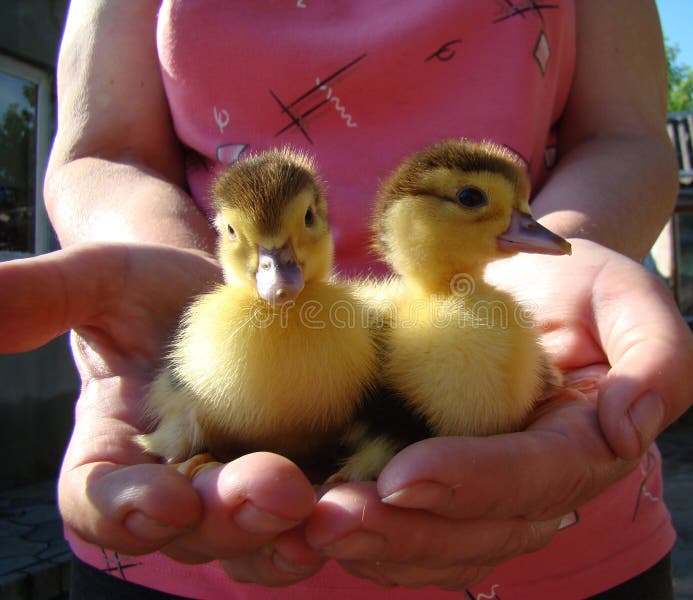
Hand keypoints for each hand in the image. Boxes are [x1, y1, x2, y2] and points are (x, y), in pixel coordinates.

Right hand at [0, 243, 324, 584]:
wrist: (224, 288)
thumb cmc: (151, 286)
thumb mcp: (98, 281)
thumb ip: (40, 297)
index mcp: (112, 457)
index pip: (98, 503)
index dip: (124, 511)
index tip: (162, 497)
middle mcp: (175, 489)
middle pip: (190, 531)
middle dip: (228, 517)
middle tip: (274, 488)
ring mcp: (241, 488)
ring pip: (257, 538)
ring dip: (290, 533)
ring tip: (329, 509)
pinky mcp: (305, 473)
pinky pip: (319, 511)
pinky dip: (341, 513)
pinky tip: (371, 500)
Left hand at [303, 239, 692, 588]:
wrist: (531, 287)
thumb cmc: (580, 286)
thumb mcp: (630, 298)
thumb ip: (657, 358)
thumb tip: (628, 426)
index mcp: (584, 448)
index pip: (535, 478)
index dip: (473, 482)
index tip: (403, 473)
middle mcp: (537, 489)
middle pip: (478, 532)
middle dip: (404, 531)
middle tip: (331, 516)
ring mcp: (489, 497)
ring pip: (436, 548)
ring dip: (372, 543)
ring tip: (310, 523)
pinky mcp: (444, 491)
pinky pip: (407, 532)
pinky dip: (362, 534)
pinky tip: (309, 518)